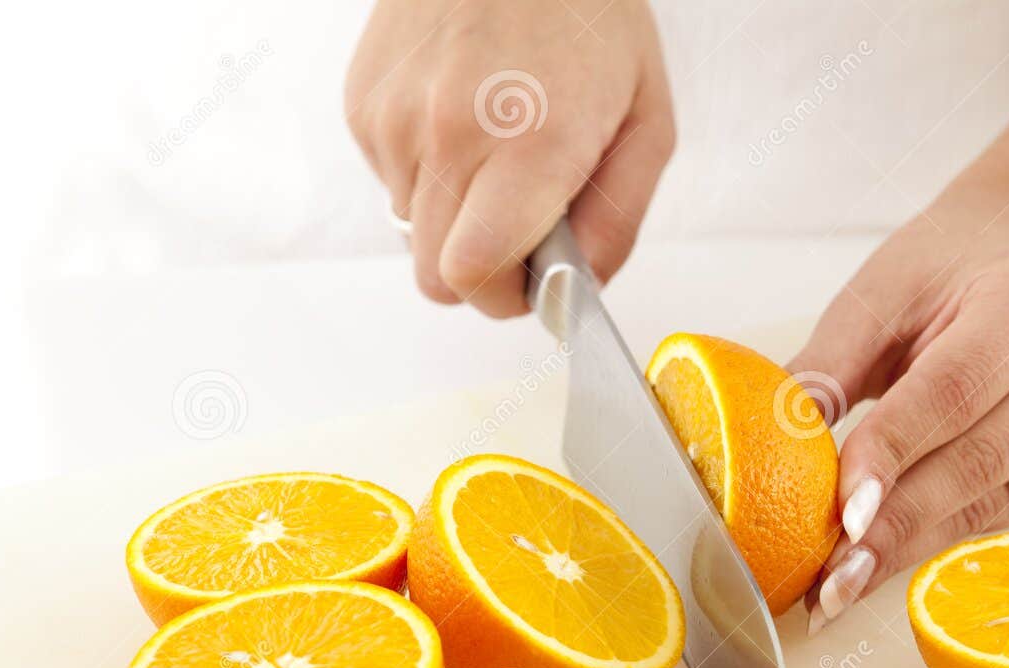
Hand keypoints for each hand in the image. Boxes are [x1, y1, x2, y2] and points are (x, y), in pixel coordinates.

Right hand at [345, 0, 672, 315]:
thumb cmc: (586, 15)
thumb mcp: (645, 121)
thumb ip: (619, 220)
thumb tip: (580, 285)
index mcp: (528, 145)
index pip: (476, 277)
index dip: (506, 298)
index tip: (534, 282)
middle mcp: (449, 133)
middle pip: (434, 278)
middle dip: (481, 275)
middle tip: (519, 232)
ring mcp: (394, 119)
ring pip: (410, 233)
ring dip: (452, 221)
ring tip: (494, 156)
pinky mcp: (362, 105)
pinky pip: (389, 183)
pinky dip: (425, 175)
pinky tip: (461, 123)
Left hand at [790, 161, 1008, 631]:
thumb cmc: (949, 270)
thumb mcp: (880, 295)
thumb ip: (827, 366)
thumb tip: (767, 444)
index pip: (956, 390)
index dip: (895, 454)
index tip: (841, 514)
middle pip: (981, 461)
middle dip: (897, 526)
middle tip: (828, 581)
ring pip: (990, 503)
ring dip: (908, 550)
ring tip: (839, 588)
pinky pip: (997, 517)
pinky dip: (932, 542)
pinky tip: (878, 564)